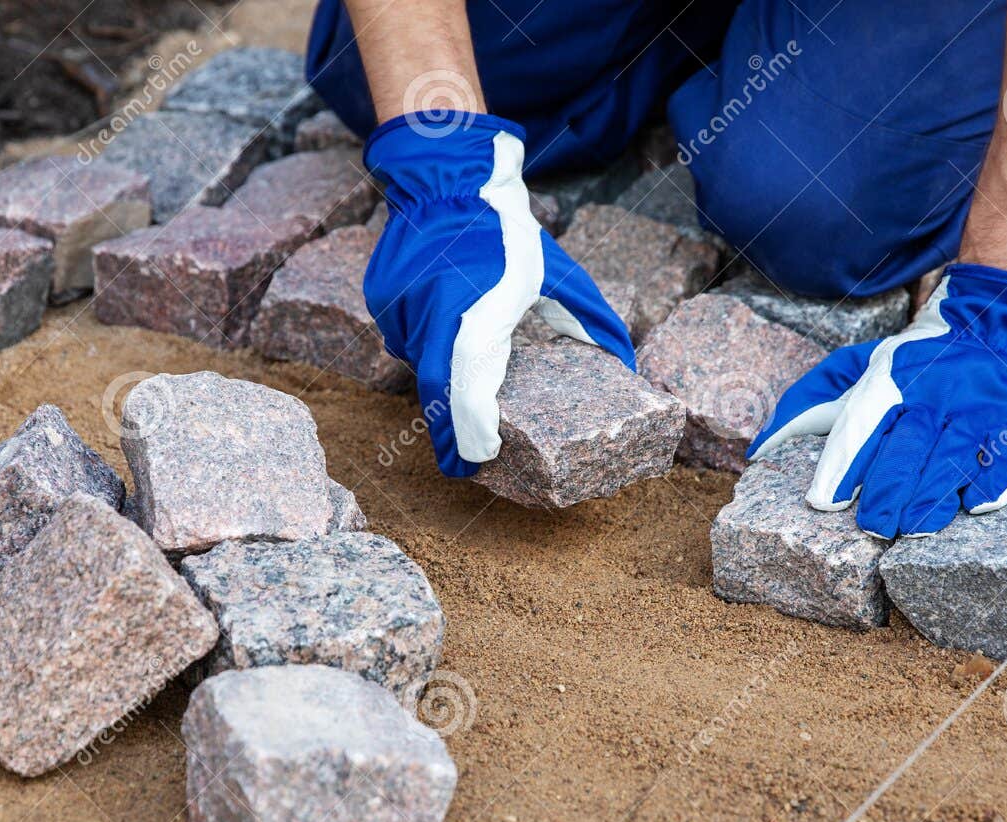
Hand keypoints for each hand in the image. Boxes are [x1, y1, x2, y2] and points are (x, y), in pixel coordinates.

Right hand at [362, 111, 635, 476]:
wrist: (446, 178)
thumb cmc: (506, 230)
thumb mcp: (559, 274)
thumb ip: (590, 320)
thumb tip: (625, 363)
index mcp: (479, 310)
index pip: (467, 386)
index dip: (469, 429)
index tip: (477, 459)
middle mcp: (432, 312)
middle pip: (438, 389)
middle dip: (449, 430)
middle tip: (463, 459)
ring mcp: (400, 306)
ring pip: (418, 364)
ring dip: (440, 380)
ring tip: (460, 380)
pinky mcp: (381, 299)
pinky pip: (402, 339)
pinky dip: (422, 347)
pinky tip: (441, 330)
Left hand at [746, 263, 1006, 537]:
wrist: (996, 321)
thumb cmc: (915, 360)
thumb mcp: (858, 365)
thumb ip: (809, 402)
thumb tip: (759, 447)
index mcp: (892, 378)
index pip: (861, 423)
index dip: (843, 464)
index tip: (826, 500)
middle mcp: (934, 391)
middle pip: (908, 447)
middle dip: (887, 491)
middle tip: (872, 525)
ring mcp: (977, 407)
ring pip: (953, 457)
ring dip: (931, 498)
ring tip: (911, 527)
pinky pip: (1004, 457)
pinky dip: (989, 484)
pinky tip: (971, 505)